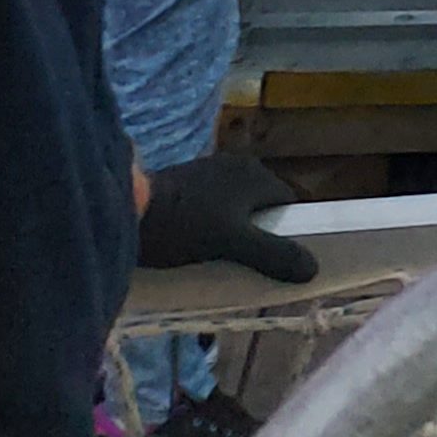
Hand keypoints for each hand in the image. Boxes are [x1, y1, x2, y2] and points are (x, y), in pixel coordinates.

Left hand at [136, 147, 318, 285]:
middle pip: (261, 207)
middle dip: (258, 236)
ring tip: (218, 263)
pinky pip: (210, 207)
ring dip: (232, 233)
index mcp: (256, 175)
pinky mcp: (183, 182)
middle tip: (247, 268)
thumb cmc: (182, 226)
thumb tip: (313, 270)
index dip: (288, 234)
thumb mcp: (232, 245)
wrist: (123, 210)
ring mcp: (208, 172)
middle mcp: (236, 166)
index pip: (288, 205)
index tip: (277, 263)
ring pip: (234, 208)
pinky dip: (209, 226)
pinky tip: (194, 248)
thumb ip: (273, 256)